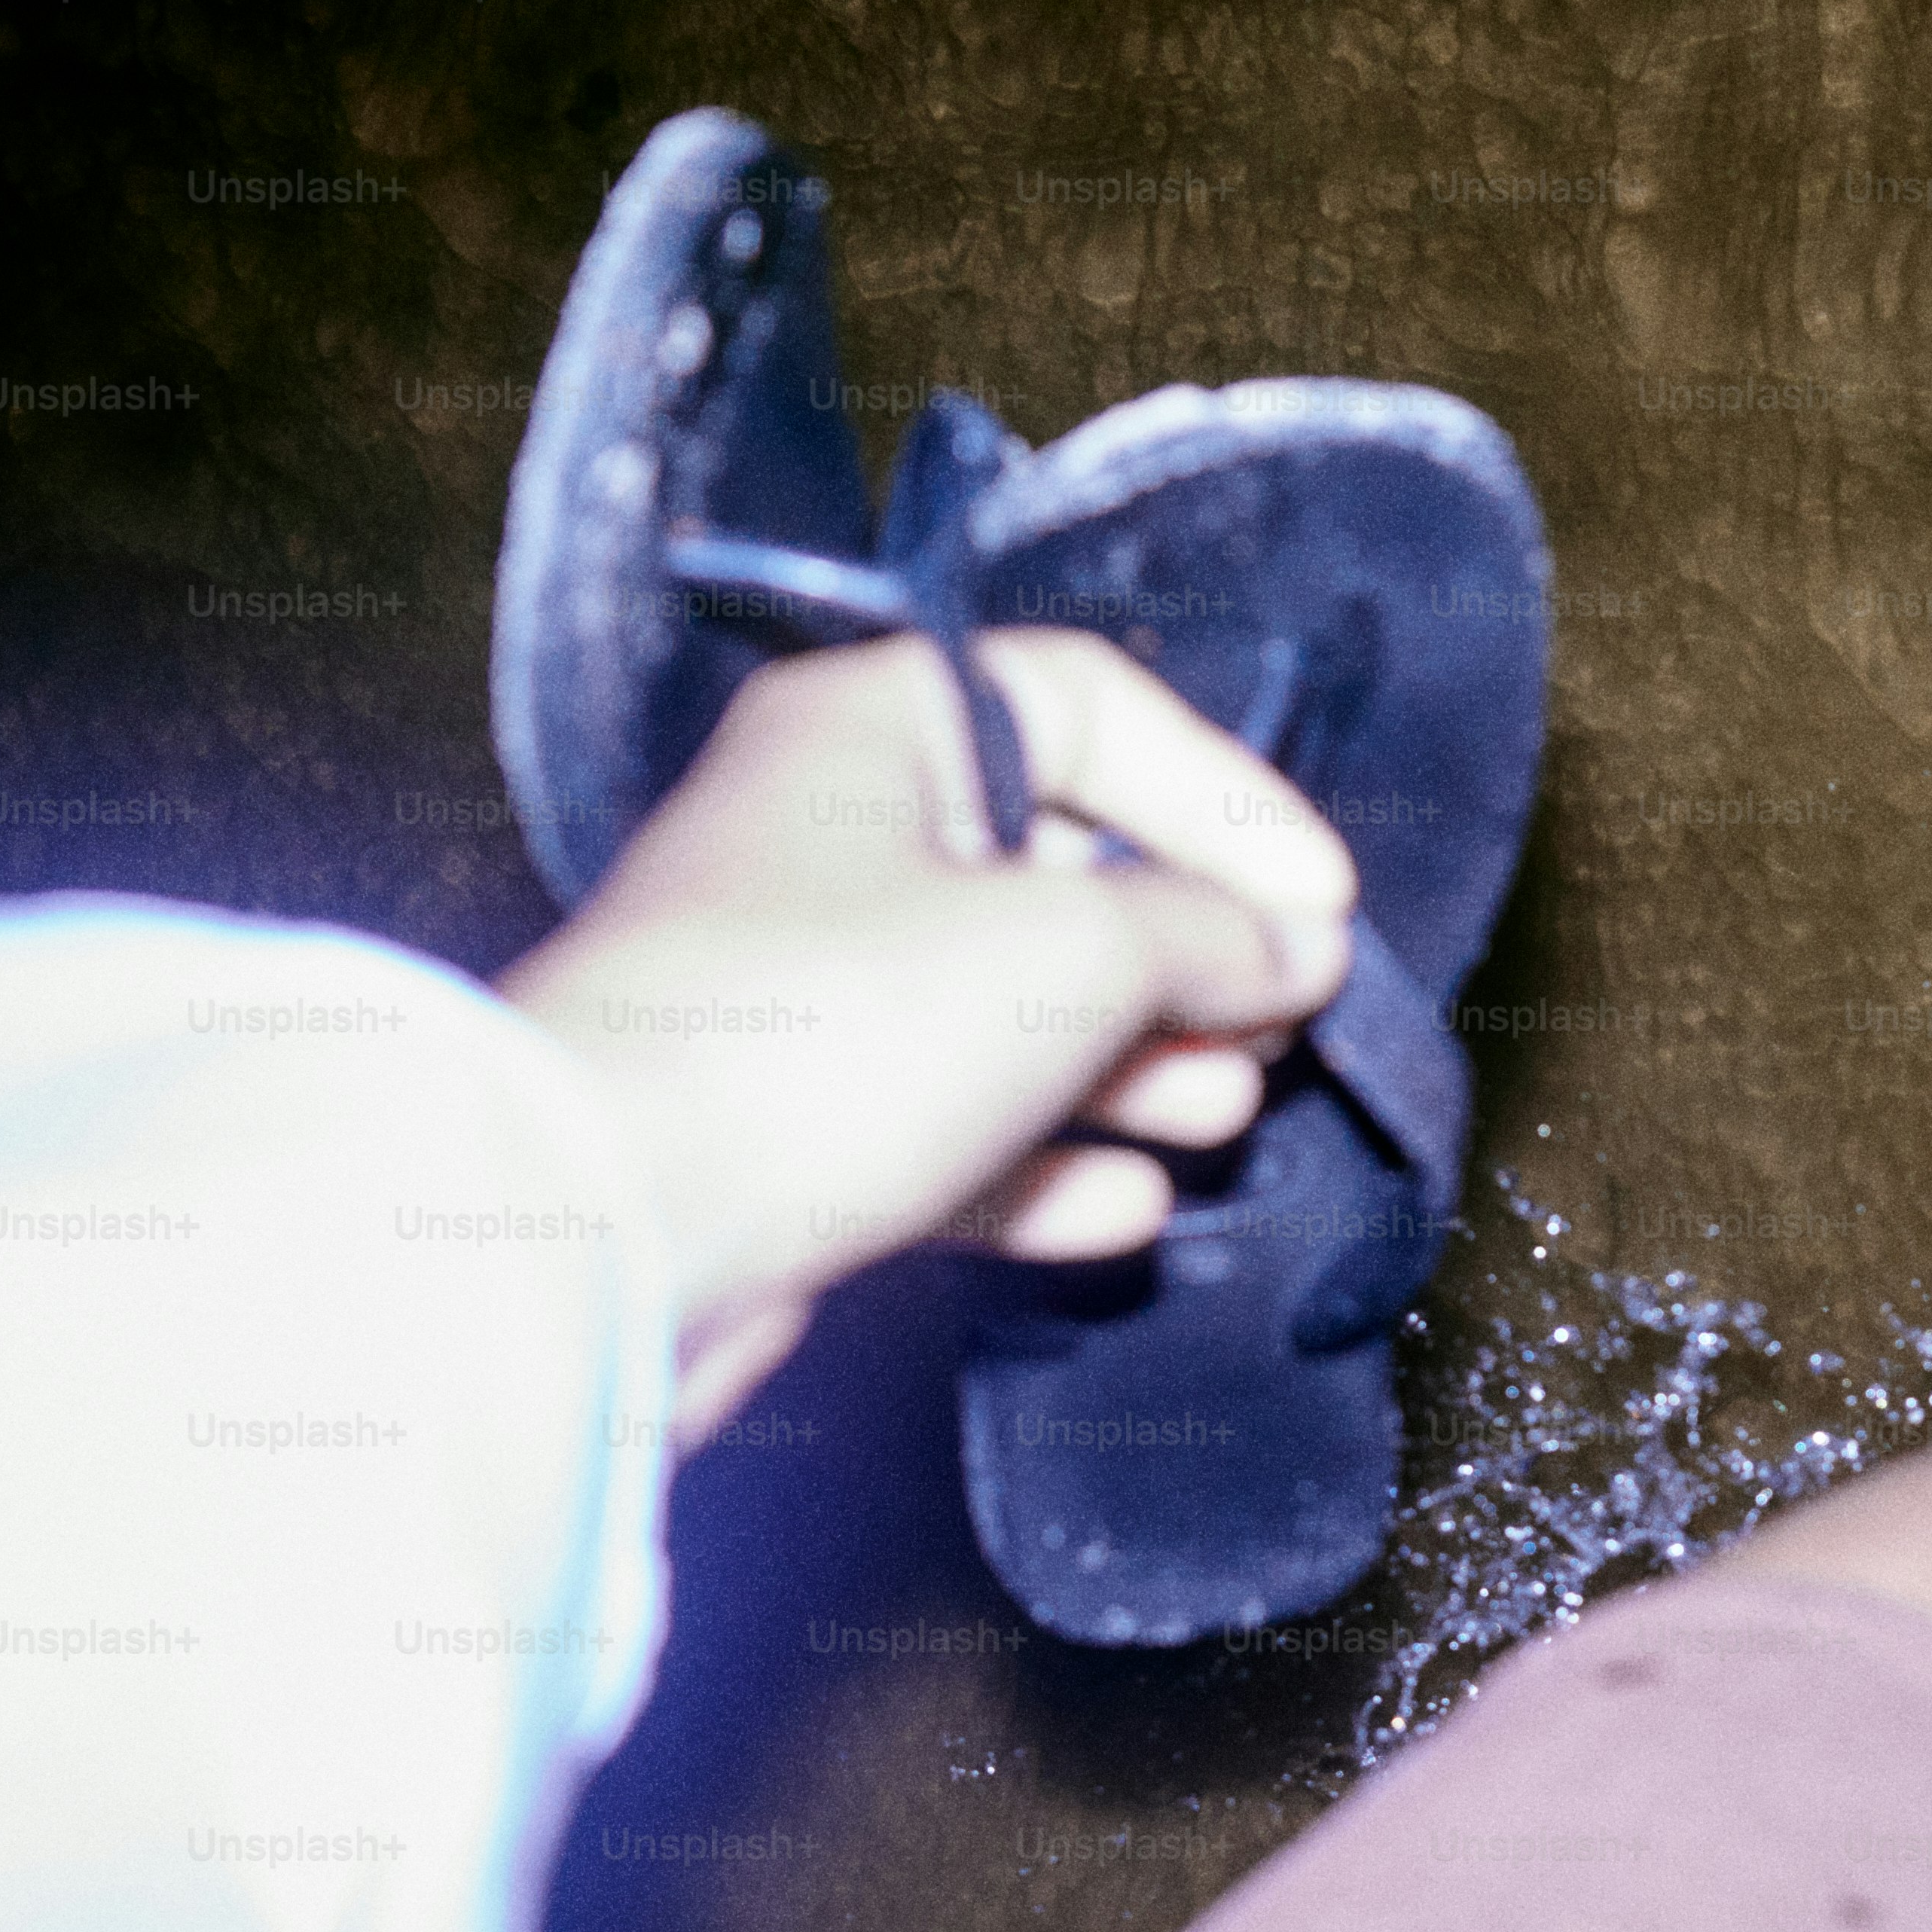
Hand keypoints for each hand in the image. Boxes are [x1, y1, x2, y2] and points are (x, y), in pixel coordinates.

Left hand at [501, 628, 1356, 1435]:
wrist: (614, 1222)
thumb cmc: (830, 1029)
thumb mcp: (1069, 950)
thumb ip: (1209, 934)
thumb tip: (1292, 947)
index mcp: (869, 731)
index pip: (1088, 709)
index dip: (1222, 797)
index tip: (1317, 904)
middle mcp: (831, 842)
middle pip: (1059, 866)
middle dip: (1186, 953)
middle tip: (1276, 1023)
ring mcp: (808, 994)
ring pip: (1014, 1010)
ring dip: (1135, 1065)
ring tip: (1221, 1111)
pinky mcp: (796, 1133)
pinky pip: (955, 1131)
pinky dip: (1047, 1164)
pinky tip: (1128, 1206)